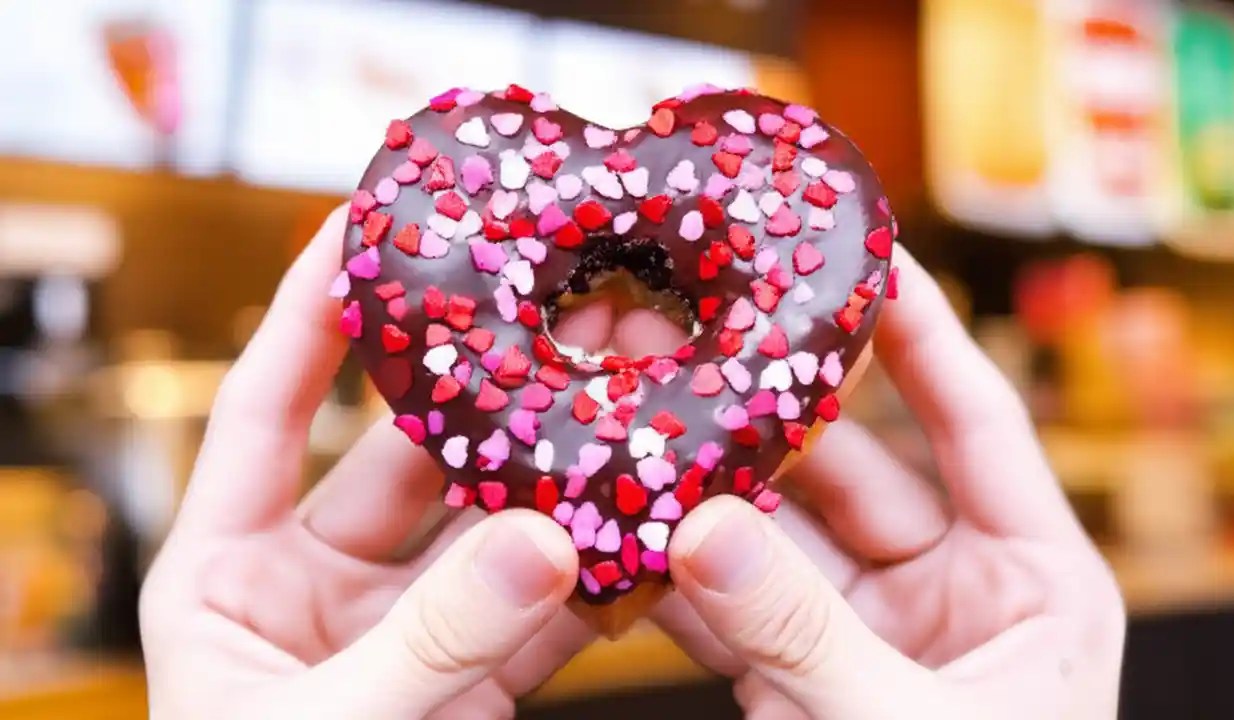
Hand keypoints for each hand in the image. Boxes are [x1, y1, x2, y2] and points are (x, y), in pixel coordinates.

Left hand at [141, 208, 597, 719]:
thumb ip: (431, 642)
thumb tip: (543, 539)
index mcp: (225, 578)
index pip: (267, 409)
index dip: (314, 314)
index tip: (374, 228)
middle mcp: (310, 591)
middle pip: (406, 457)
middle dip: (489, 387)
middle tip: (565, 313)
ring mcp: (397, 635)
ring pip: (489, 530)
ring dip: (557, 471)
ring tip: (633, 397)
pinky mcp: (465, 688)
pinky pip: (535, 616)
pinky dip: (591, 577)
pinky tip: (648, 526)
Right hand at [651, 249, 1125, 717]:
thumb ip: (807, 633)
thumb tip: (700, 526)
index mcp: (1031, 579)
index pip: (979, 422)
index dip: (924, 330)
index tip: (867, 249)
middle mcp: (949, 590)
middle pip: (851, 470)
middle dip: (767, 404)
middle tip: (694, 331)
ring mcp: (865, 635)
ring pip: (776, 536)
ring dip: (706, 482)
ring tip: (636, 405)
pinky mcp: (796, 681)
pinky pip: (729, 610)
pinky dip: (673, 575)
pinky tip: (623, 524)